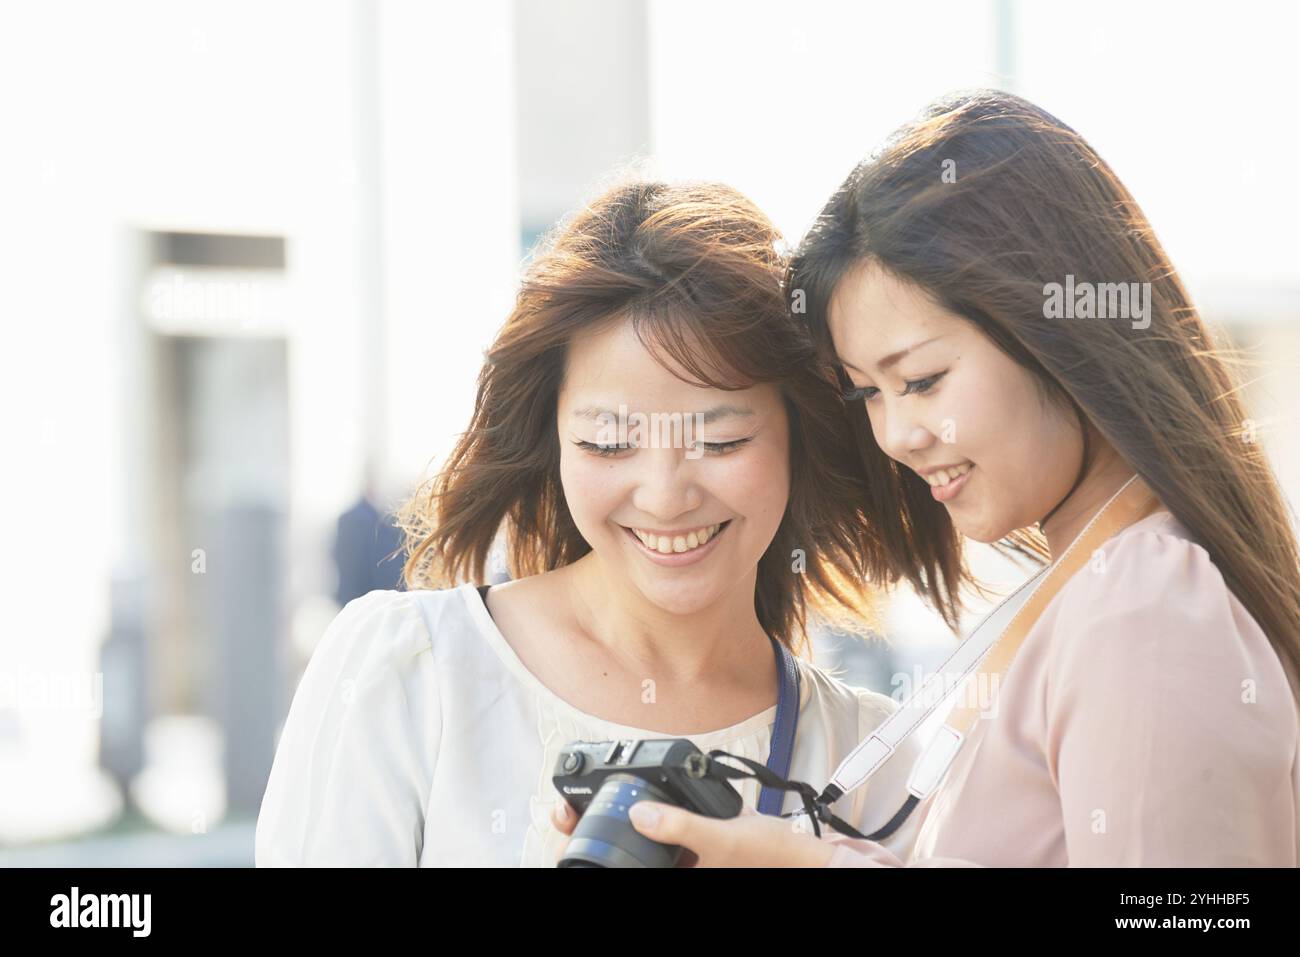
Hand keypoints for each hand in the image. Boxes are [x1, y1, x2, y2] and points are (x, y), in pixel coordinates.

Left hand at [549, 799, 836, 867]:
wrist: (804, 859)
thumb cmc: (770, 856)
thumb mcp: (724, 836)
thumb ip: (681, 825)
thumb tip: (639, 812)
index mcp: (672, 875)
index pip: (613, 865)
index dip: (579, 846)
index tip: (562, 817)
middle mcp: (669, 869)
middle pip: (612, 858)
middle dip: (582, 836)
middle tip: (561, 810)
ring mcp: (674, 863)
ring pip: (627, 849)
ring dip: (603, 828)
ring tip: (578, 809)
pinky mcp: (684, 852)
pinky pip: (650, 837)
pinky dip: (634, 821)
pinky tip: (625, 804)